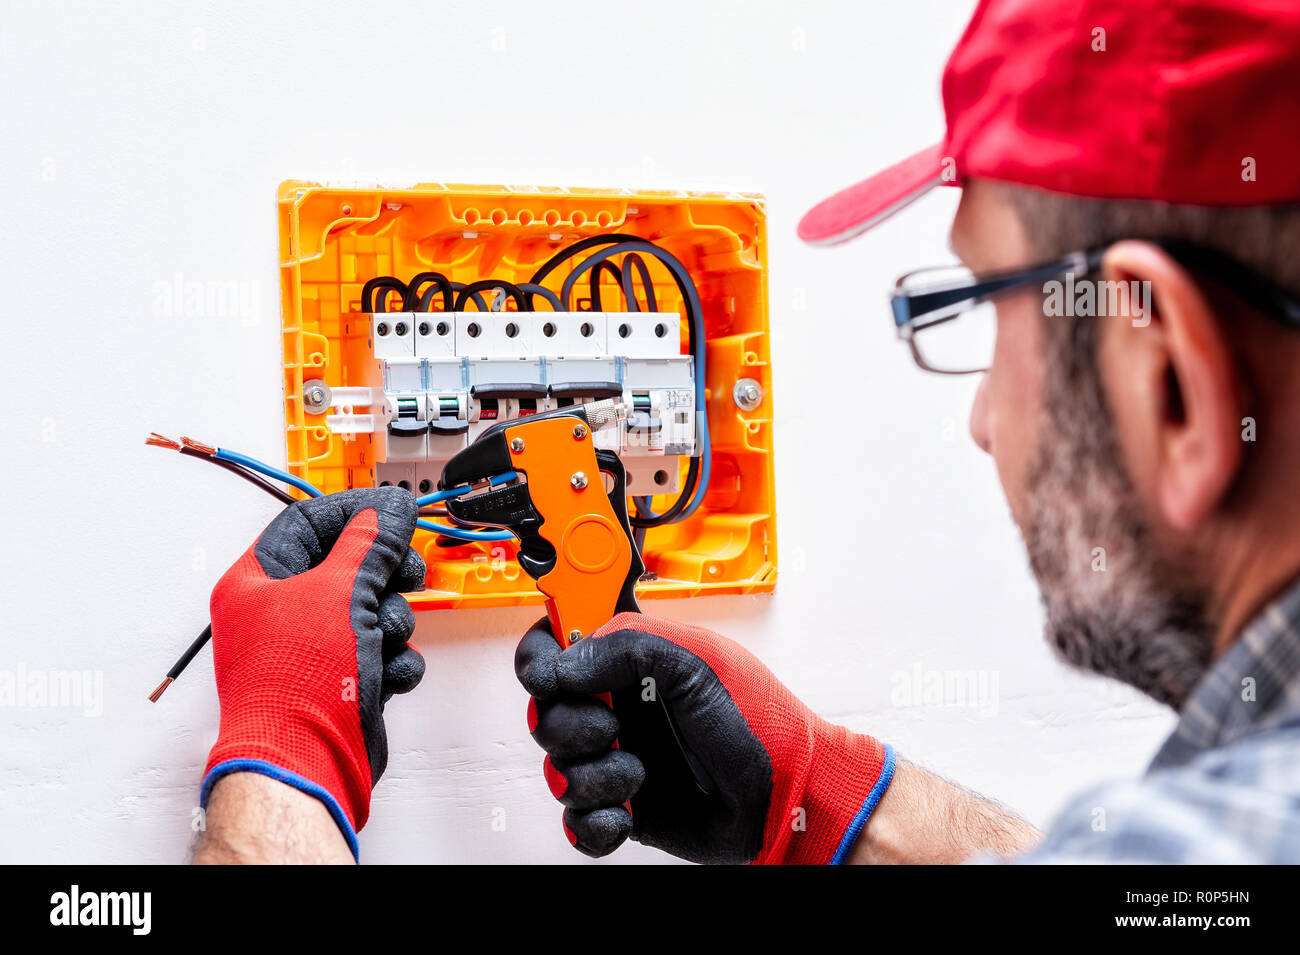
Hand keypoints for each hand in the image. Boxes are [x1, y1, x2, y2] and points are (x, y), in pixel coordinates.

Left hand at [201, 487, 425, 858]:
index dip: (353, 513)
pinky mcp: (338, 684)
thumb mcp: (341, 590)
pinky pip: (378, 653)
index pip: (306, 524)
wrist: (306, 762)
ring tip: (384, 640)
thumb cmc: (297, 684)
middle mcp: (277, 615)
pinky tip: (388, 674)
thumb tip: (386, 510)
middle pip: (346, 568)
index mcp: (257, 583)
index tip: (392, 511)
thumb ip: (370, 542)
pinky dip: (392, 661)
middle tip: (406, 572)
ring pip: (368, 611)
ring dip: (390, 622)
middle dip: (383, 574)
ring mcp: (308, 652)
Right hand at [515, 612, 895, 863]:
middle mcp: (619, 709)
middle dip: (570, 726)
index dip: (539, 658)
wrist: (787, 795)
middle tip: (611, 728)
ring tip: (638, 775)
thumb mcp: (696, 663)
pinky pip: (577, 822)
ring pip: (559, 771)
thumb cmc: (759, 722)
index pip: (557, 647)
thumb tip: (562, 662)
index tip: (547, 675)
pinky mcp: (624, 810)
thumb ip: (625, 647)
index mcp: (631, 664)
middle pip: (547, 714)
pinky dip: (594, 824)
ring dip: (594, 777)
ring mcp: (618, 759)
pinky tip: (625, 815)